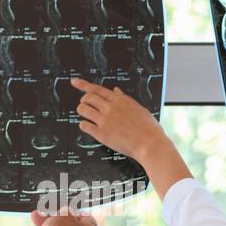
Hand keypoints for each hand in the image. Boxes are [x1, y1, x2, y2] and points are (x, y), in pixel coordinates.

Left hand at [71, 78, 193, 202]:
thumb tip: (116, 91)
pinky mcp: (101, 134)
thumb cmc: (148, 128)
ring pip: (83, 109)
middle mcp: (110, 108)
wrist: (150, 143)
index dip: (83, 84)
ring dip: (81, 111)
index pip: (97, 89)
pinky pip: (84, 125)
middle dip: (84, 100)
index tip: (75, 82)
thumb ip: (125, 99)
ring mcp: (104, 120)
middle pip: (87, 98)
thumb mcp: (138, 108)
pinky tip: (87, 126)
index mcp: (119, 100)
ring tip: (85, 115)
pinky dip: (83, 125)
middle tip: (84, 104)